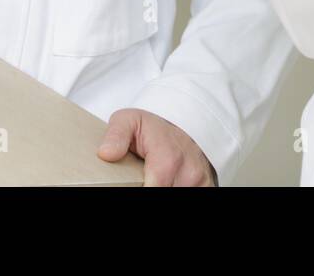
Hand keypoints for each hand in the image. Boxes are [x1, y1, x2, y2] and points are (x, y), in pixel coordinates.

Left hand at [98, 108, 216, 185]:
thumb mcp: (130, 120)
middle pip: (163, 192)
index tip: (129, 183)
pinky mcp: (207, 187)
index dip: (139, 188)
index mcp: (168, 158)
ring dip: (163, 188)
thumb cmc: (155, 129)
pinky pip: (193, 193)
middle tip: (137, 178)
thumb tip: (106, 153)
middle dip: (146, 186)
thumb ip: (116, 135)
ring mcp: (200, 182)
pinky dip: (176, 188)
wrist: (185, 127)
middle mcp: (189, 173)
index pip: (153, 189)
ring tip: (150, 178)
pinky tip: (167, 182)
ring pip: (176, 193)